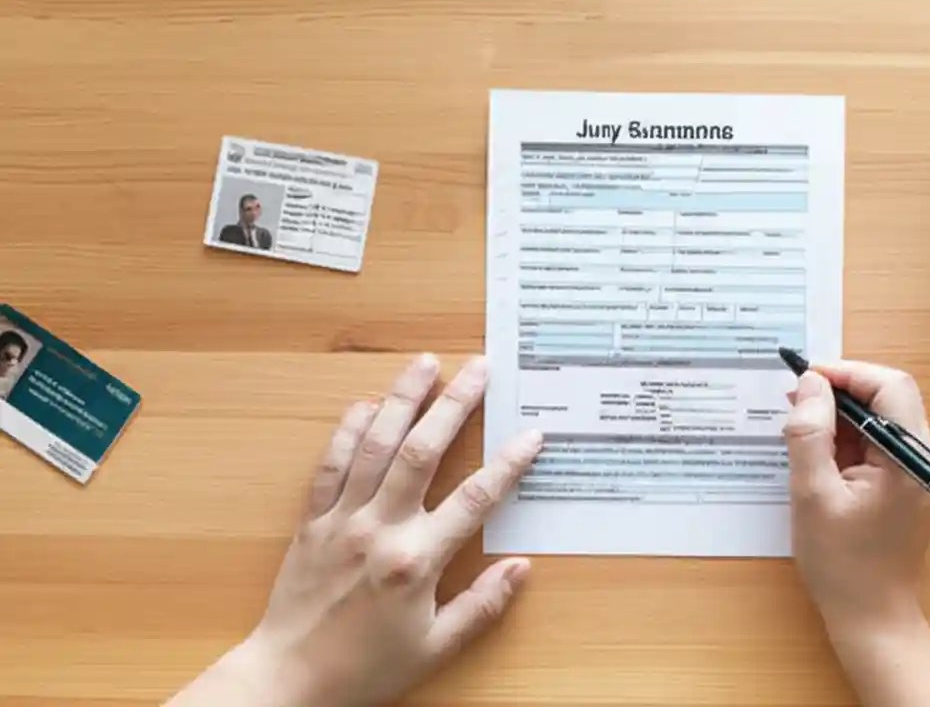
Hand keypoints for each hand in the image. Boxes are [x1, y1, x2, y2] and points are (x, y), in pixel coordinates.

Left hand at [166, 354, 542, 706]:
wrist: (288, 679)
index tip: (531, 435)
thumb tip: (520, 569)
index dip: (508, 464)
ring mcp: (342, 520)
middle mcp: (380, 529)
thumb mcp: (435, 649)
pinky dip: (348, 431)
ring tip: (424, 364)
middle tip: (478, 368)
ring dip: (402, 400)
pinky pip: (331, 465)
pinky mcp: (312, 522)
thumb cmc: (364, 669)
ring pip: (375, 445)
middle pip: (423, 451)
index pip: (474, 500)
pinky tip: (367, 405)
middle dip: (454, 404)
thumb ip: (481, 607)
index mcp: (416, 562)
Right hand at [785, 361, 929, 706]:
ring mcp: (920, 473)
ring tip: (799, 427)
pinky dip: (848, 438)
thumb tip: (808, 385)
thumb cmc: (841, 565)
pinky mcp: (909, 484)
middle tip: (794, 400)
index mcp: (912, 460)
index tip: (803, 377)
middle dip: (840, 391)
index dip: (845, 373)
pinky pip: (880, 444)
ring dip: (842, 415)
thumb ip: (809, 435)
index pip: (890, 387)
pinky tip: (818, 451)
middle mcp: (926, 460)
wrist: (871, 619)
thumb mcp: (812, 495)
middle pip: (889, 397)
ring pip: (883, 419)